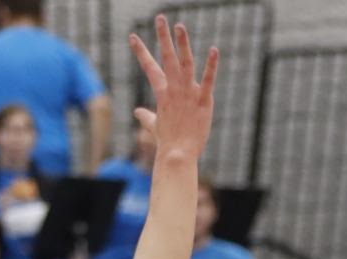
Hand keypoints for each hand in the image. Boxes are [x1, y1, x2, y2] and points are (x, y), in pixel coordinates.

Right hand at [129, 16, 218, 161]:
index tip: (132, 36)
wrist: (178, 154)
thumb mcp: (154, 126)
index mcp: (162, 93)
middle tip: (160, 18)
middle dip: (162, 37)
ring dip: (182, 44)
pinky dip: (211, 65)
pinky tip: (214, 50)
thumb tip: (138, 112)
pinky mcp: (204, 101)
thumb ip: (146, 116)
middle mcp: (174, 89)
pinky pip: (208, 80)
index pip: (149, 67)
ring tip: (179, 26)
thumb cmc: (167, 141)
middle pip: (167, 58)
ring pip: (185, 63)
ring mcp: (188, 94)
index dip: (140, 51)